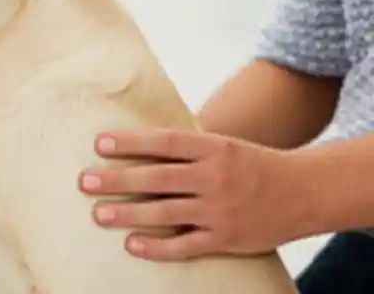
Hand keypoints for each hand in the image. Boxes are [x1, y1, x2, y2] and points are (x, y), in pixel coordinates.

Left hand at [79, 129, 305, 260]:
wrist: (305, 191)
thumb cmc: (251, 165)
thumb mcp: (222, 145)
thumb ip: (184, 148)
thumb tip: (134, 142)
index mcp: (214, 148)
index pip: (164, 142)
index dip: (130, 142)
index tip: (98, 143)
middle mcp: (216, 178)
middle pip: (157, 179)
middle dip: (118, 180)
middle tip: (85, 181)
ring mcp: (221, 210)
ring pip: (166, 213)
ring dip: (128, 214)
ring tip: (98, 214)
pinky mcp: (227, 238)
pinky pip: (186, 246)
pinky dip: (158, 247)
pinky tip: (132, 244)